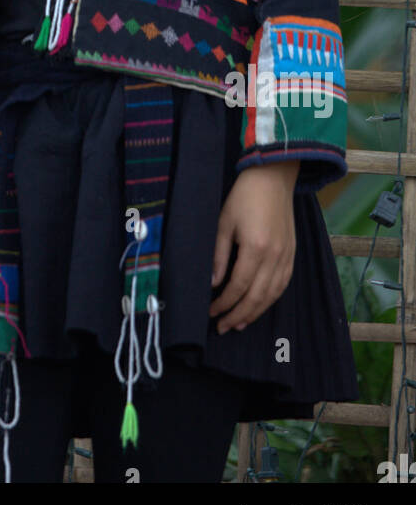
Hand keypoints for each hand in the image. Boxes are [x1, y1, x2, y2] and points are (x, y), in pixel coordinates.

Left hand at [208, 161, 297, 333]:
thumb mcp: (224, 222)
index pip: (239, 286)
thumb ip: (219, 255)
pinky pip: (283, 284)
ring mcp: (287, 256)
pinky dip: (271, 299)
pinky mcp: (292, 253)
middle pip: (257, 296)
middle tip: (222, 327)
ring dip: (256, 312)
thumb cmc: (244, 196)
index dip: (224, 303)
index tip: (211, 312)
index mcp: (256, 247)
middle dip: (238, 315)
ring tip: (239, 324)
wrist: (273, 177)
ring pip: (272, 294)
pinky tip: (260, 305)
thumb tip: (213, 283)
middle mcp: (275, 256)